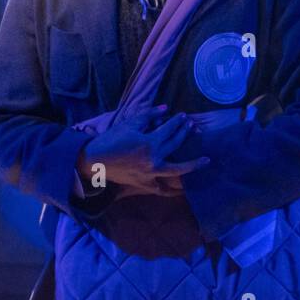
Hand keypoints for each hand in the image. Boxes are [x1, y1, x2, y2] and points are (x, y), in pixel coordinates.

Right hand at [79, 104, 209, 199]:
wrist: (94, 161)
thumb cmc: (111, 140)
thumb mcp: (129, 124)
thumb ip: (149, 115)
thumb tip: (165, 109)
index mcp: (149, 143)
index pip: (169, 129)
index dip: (177, 121)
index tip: (184, 116)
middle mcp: (153, 160)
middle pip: (175, 144)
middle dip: (184, 133)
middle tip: (192, 126)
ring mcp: (150, 174)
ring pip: (177, 170)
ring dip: (192, 164)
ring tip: (206, 161)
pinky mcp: (145, 183)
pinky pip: (162, 189)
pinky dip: (172, 190)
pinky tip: (183, 189)